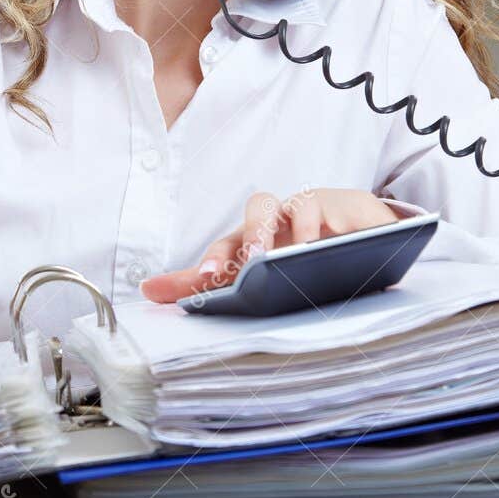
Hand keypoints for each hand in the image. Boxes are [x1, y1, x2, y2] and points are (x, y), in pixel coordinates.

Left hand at [139, 187, 402, 303]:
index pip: (227, 244)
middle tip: (257, 261)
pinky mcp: (349, 206)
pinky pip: (345, 212)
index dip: (215, 258)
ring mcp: (314, 207)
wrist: (351, 227)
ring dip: (300, 229)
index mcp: (251, 236)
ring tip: (301, 255)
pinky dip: (344, 227)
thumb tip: (148, 291)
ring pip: (300, 206)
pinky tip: (346, 244)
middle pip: (260, 211)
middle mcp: (279, 216)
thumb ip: (203, 285)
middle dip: (255, 235)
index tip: (204, 276)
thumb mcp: (253, 273)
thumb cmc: (292, 250)